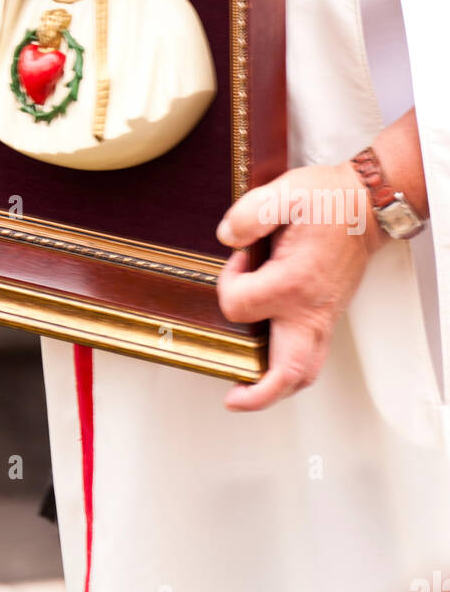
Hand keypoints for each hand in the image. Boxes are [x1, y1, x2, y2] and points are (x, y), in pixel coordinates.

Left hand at [214, 161, 384, 411]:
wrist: (366, 206)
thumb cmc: (329, 201)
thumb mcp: (283, 194)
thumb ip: (249, 214)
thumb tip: (226, 237)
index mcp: (293, 283)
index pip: (238, 305)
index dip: (227, 283)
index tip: (239, 259)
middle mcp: (310, 310)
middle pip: (286, 373)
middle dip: (258, 392)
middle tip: (233, 397)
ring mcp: (323, 318)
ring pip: (304, 373)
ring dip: (276, 387)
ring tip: (250, 388)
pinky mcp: (328, 317)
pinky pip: (312, 357)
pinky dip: (290, 370)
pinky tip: (271, 362)